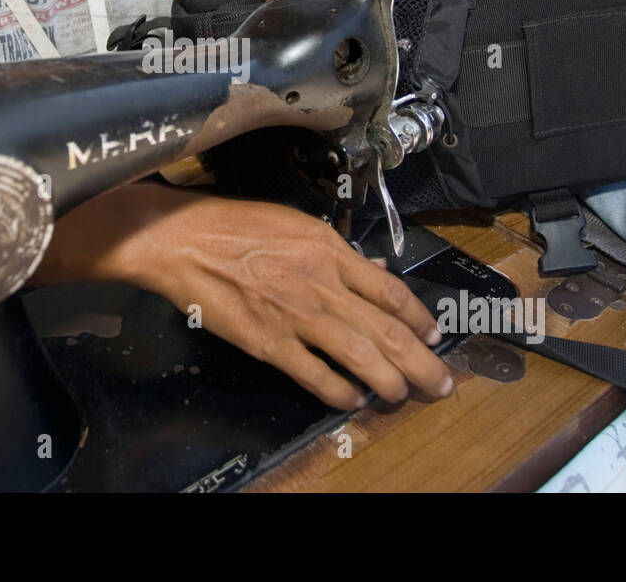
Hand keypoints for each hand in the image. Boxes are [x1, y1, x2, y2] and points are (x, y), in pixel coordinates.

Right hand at [86, 184, 453, 409]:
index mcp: (330, 251)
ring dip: (390, 381)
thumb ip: (339, 253)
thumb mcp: (297, 225)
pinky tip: (353, 401)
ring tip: (403, 395)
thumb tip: (377, 274)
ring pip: (360, 356)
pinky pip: (315, 375)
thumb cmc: (237, 226)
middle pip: (387, 330)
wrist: (184, 240)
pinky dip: (340, 392)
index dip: (420, 318)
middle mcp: (321, 284)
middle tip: (440, 382)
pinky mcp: (268, 343)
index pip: (391, 292)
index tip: (433, 334)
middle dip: (420, 361)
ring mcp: (296, 316)